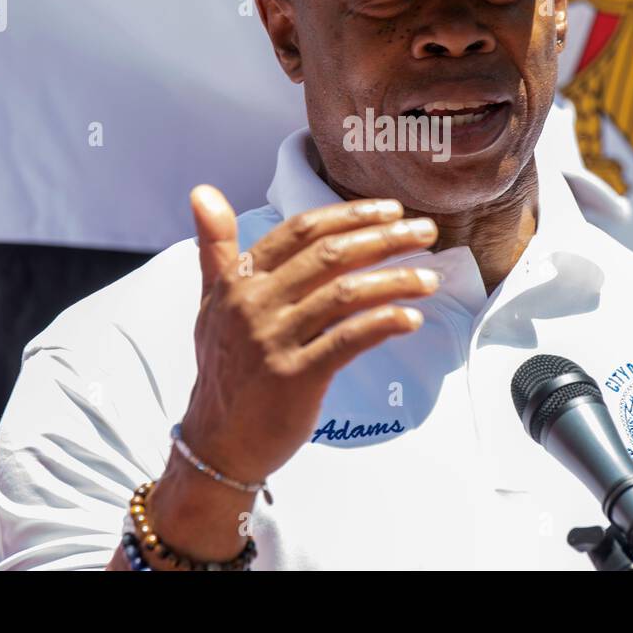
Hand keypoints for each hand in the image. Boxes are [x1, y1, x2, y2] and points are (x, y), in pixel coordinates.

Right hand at [178, 184, 439, 483]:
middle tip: (425, 232)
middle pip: (329, 255)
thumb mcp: (212, 302)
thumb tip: (203, 191)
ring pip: (345, 294)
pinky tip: (411, 319)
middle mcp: (254, 303)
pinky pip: (348, 339)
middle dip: (384, 238)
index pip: (302, 231)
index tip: (392, 210)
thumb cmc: (224, 368)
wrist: (218, 442)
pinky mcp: (294, 377)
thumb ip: (216, 247)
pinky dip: (384, 323)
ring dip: (396, 281)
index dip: (350, 215)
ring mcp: (273, 340)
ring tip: (430, 279)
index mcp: (240, 280)